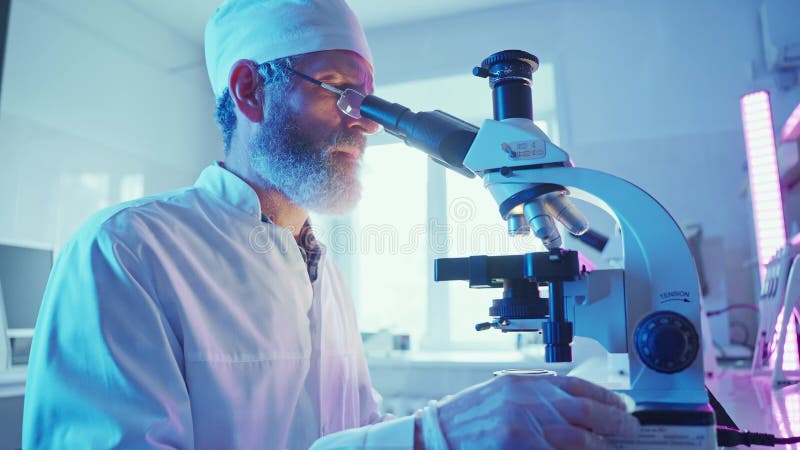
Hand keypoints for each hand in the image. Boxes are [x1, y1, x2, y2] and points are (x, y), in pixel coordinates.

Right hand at [426, 374, 639, 449]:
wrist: (435, 435)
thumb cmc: (467, 418)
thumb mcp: (503, 394)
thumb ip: (536, 396)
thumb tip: (576, 406)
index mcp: (524, 384)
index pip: (576, 386)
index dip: (606, 398)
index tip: (623, 406)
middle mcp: (526, 401)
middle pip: (585, 410)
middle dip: (614, 421)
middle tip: (631, 428)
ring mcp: (523, 427)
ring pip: (578, 439)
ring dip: (599, 446)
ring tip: (610, 448)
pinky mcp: (517, 447)